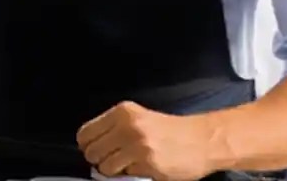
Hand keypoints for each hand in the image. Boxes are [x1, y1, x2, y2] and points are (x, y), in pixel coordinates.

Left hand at [76, 101, 219, 180]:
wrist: (202, 140)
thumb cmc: (170, 131)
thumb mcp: (139, 119)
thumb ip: (114, 128)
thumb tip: (90, 147)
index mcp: (122, 112)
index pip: (85, 133)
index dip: (89, 145)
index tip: (99, 150)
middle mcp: (127, 126)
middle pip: (91, 152)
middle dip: (101, 160)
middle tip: (117, 159)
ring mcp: (137, 145)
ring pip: (105, 168)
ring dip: (116, 171)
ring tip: (132, 164)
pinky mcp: (148, 163)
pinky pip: (125, 176)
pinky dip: (133, 176)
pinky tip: (146, 167)